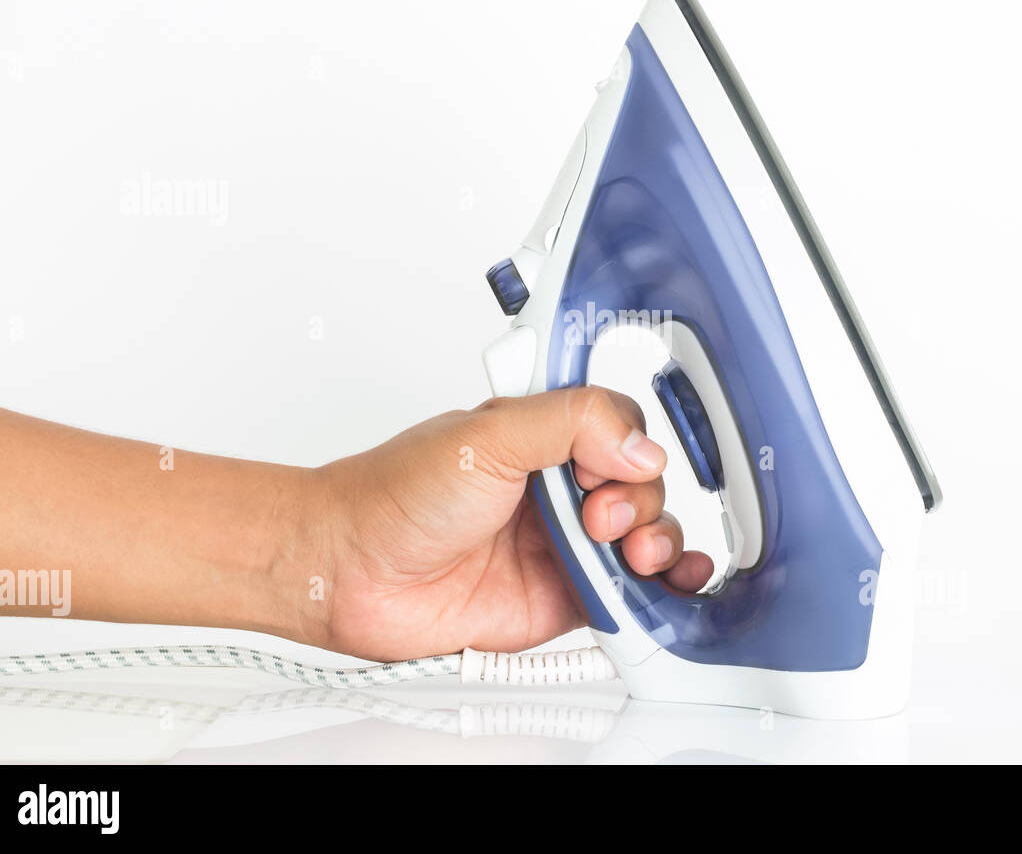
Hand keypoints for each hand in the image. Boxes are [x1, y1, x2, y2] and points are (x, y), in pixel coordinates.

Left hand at [307, 387, 713, 661]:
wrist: (349, 573)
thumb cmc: (394, 496)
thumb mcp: (487, 436)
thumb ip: (570, 423)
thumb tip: (640, 446)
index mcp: (542, 436)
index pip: (621, 431)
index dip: (633, 448)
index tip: (612, 465)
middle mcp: (556, 488)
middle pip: (641, 487)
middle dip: (640, 501)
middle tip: (595, 517)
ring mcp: (561, 545)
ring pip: (643, 538)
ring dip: (658, 541)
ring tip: (631, 552)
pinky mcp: (561, 598)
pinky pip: (626, 596)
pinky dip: (660, 591)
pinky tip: (672, 584)